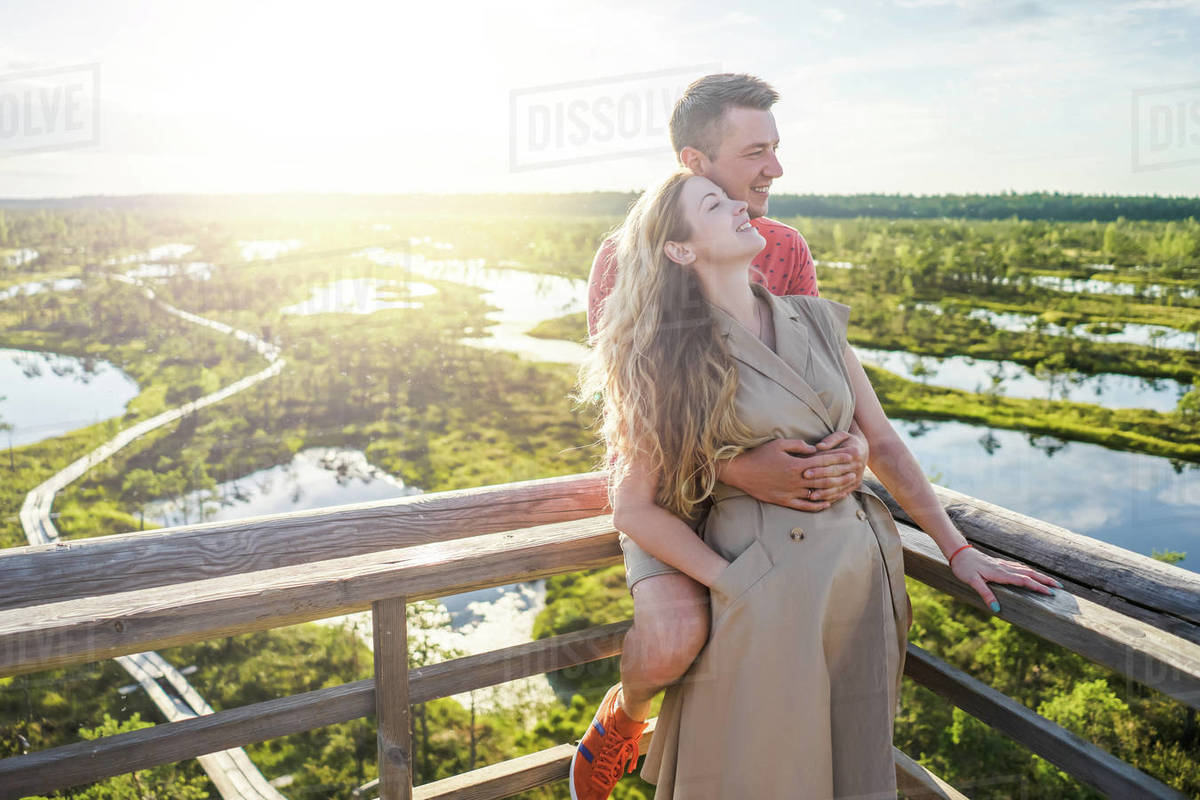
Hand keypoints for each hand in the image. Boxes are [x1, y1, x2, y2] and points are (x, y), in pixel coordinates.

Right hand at [722, 438, 851, 511]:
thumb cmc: (759, 455)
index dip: (838, 458)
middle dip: (841, 474)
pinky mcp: (784, 501)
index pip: (823, 461)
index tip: (850, 455)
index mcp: (796, 465)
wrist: (740, 471)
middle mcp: (796, 480)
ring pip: (817, 493)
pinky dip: (817, 505)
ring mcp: (790, 492)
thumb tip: (815, 448)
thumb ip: (799, 445)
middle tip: (855, 471)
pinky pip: (804, 506)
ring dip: (833, 491)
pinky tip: (827, 503)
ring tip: (846, 488)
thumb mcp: (779, 444)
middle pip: (824, 478)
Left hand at [805, 430, 867, 503]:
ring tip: (811, 496)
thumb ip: (830, 439)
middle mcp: (857, 466)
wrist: (864, 449)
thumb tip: (819, 447)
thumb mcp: (842, 435)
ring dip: (824, 493)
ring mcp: (857, 477)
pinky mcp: (856, 485)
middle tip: (804, 483)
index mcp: (853, 452)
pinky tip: (820, 502)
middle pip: (835, 474)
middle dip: (818, 479)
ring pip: (839, 487)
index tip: (804, 470)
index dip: (817, 466)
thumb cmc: (847, 441)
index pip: (832, 460)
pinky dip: (831, 498)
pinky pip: (843, 493)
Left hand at [950, 547, 1062, 612]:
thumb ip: (985, 594)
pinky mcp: (999, 564)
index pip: (1024, 581)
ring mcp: (1003, 565)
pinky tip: (1032, 573)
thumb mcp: (972, 582)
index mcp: (1000, 573)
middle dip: (1045, 580)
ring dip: (1039, 575)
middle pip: (1030, 574)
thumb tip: (996, 608)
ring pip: (1026, 570)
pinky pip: (1019, 567)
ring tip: (1051, 582)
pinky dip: (1029, 571)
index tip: (1051, 593)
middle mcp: (1004, 568)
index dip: (1038, 587)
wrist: (958, 552)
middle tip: (1060, 587)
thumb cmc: (964, 567)